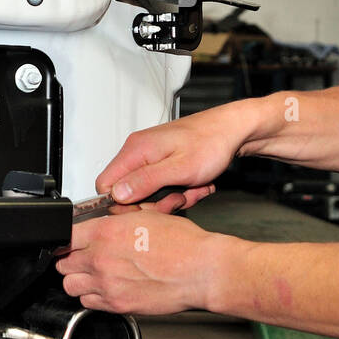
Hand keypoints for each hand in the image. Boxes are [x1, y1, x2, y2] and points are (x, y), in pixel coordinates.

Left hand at [56, 209, 230, 313]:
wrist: (201, 271)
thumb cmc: (183, 243)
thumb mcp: (148, 216)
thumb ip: (119, 219)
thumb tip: (107, 219)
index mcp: (106, 232)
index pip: (65, 236)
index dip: (67, 238)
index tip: (71, 241)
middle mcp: (101, 259)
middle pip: (63, 263)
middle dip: (71, 259)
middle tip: (84, 257)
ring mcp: (107, 285)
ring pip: (71, 285)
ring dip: (78, 279)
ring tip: (93, 274)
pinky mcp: (117, 305)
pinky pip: (88, 303)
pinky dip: (93, 296)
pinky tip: (107, 287)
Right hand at [95, 101, 256, 211]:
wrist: (233, 130)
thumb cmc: (211, 142)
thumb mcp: (179, 168)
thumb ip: (145, 181)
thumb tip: (117, 194)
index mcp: (136, 150)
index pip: (105, 185)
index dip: (123, 204)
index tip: (148, 208)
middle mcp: (139, 152)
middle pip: (129, 193)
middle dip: (156, 203)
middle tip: (179, 197)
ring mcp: (151, 157)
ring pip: (149, 193)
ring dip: (172, 198)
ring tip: (192, 188)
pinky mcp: (163, 163)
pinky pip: (163, 187)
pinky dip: (180, 190)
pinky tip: (195, 184)